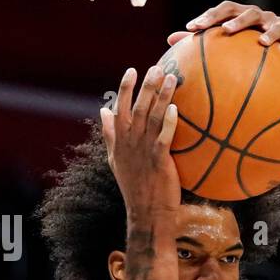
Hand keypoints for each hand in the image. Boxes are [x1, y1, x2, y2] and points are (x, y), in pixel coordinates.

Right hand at [100, 64, 180, 224]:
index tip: (132, 70)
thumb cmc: (135, 186)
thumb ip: (109, 134)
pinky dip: (169, 122)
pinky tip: (175, 109)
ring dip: (161, 97)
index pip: (120, 107)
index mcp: (120, 140)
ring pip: (152, 118)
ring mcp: (144, 150)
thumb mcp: (114, 159)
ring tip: (171, 79)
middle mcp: (130, 141)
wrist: (146, 212)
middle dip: (147, 86)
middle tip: (157, 67)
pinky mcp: (159, 160)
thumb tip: (103, 111)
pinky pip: (164, 137)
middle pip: (137, 107)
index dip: (125, 88)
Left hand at [166, 2, 279, 73]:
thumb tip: (172, 42)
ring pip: (252, 13)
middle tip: (201, 26)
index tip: (190, 29)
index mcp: (238, 20)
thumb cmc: (263, 65)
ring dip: (238, 21)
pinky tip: (263, 43)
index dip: (204, 18)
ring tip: (227, 30)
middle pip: (231, 7)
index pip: (218, 13)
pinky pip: (277, 29)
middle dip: (215, 15)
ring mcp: (269, 18)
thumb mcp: (237, 60)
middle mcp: (252, 15)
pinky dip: (270, 34)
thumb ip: (209, 51)